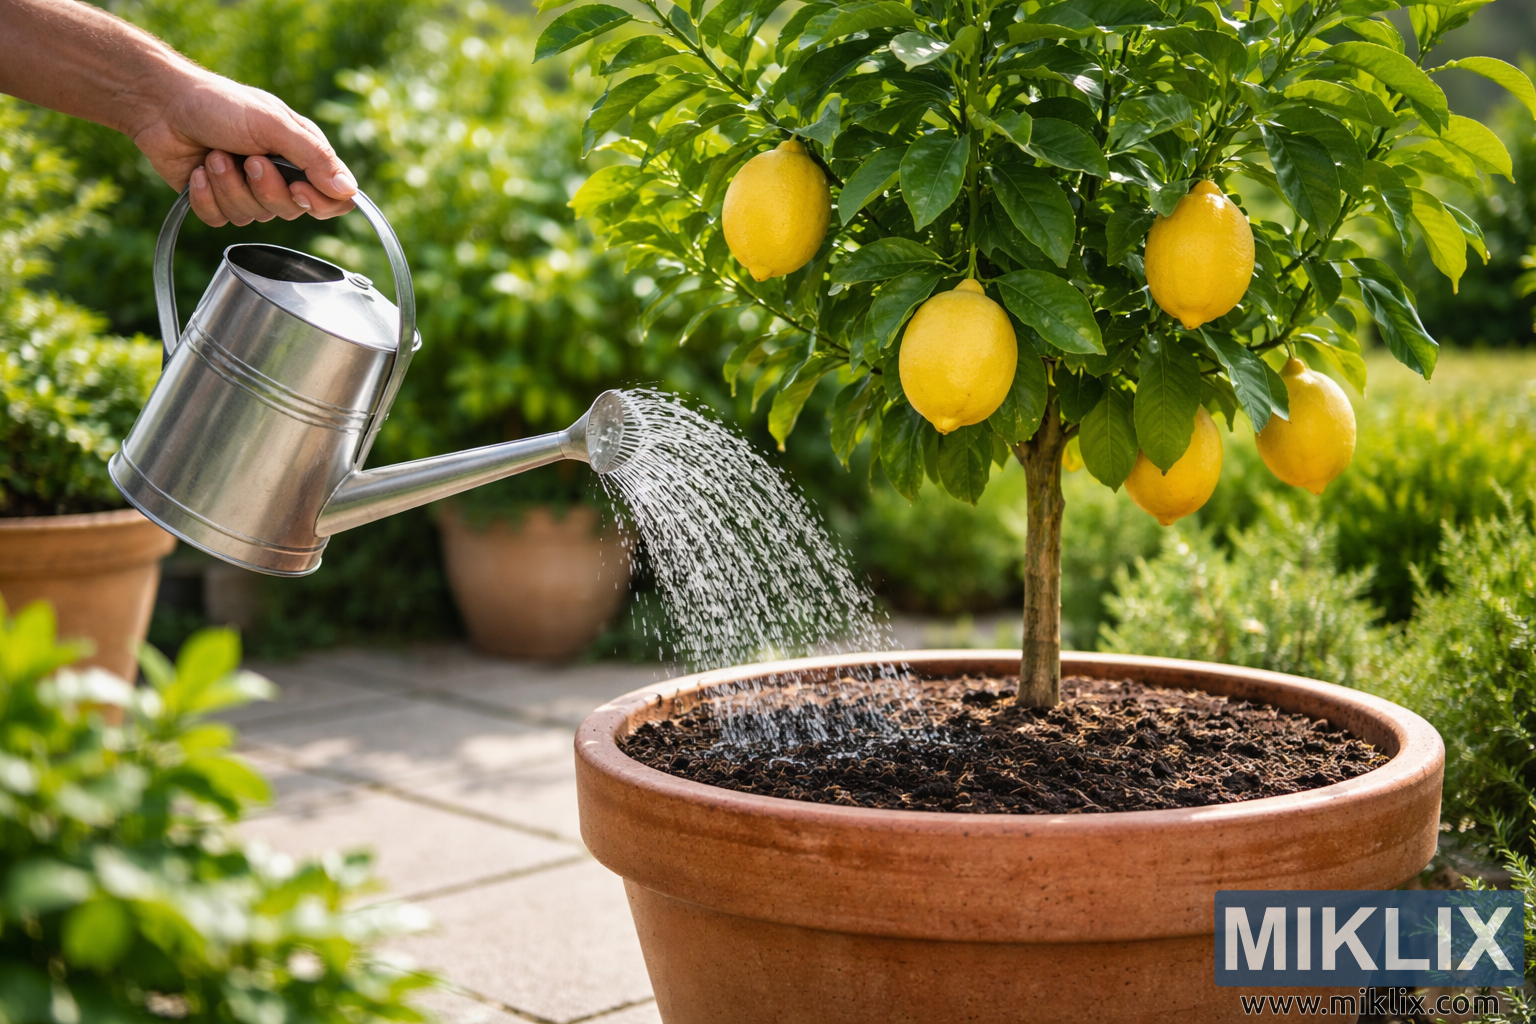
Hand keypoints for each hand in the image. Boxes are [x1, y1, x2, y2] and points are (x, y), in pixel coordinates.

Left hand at [131, 71, 356, 226]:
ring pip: (252, 217)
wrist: (162, 104)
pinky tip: (197, 171)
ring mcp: (246, 191)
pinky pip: (220, 220)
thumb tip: (348, 191)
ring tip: (214, 156)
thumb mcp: (274, 124)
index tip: (298, 190)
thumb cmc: (220, 104)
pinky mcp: (216, 201)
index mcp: (301, 156)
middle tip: (247, 158)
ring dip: (228, 186)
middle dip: (263, 187)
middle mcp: (278, 177)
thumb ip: (314, 158)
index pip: (333, 200)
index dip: (319, 203)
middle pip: (290, 212)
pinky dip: (205, 197)